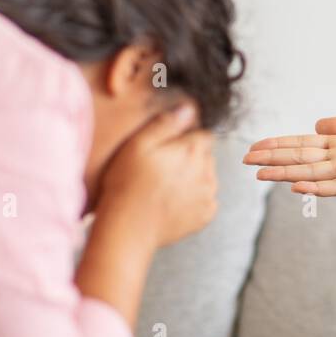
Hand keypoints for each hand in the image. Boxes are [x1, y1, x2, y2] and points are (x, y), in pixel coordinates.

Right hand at [97, 100, 218, 247]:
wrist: (128, 228)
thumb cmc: (127, 183)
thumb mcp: (138, 145)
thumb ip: (165, 123)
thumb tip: (189, 108)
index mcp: (193, 149)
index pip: (203, 135)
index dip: (185, 139)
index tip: (166, 150)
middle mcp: (207, 171)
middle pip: (205, 155)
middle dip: (190, 158)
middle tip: (162, 169)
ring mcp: (208, 195)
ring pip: (207, 176)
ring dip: (193, 177)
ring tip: (165, 187)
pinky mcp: (206, 215)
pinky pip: (206, 199)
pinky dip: (194, 199)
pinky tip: (172, 201)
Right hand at [244, 115, 335, 207]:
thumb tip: (317, 125)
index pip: (303, 144)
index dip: (278, 144)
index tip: (254, 146)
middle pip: (300, 157)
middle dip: (272, 159)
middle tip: (243, 161)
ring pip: (311, 171)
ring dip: (284, 173)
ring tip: (259, 174)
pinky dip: (317, 187)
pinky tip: (296, 187)